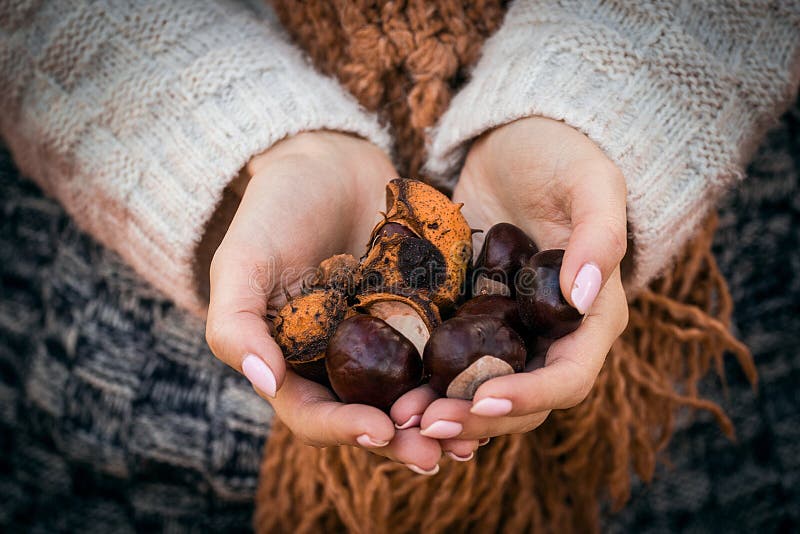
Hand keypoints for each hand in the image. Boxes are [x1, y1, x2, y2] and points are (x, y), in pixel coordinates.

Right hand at [206, 131, 474, 470]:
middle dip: (402, 440)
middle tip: (438, 455)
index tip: (379, 429)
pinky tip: (494, 383)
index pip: (313, 412)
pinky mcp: (426, 313)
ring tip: (472, 437)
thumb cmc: (276, 208)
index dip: (342, 428)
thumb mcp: (243, 260)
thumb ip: (237, 322)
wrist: (330, 161)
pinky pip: (447, 352)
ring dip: (440, 419)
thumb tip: (264, 382)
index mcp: (294, 360)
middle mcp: (341, 361)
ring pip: (414, 394)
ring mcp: (387, 339)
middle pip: (371, 416)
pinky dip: (466, 373)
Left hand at [419, 117, 629, 440]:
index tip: (483, 401)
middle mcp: (551, 336)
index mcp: (592, 317)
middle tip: (424, 425)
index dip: (529, 396)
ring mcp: (508, 331)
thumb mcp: (590, 182)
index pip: (568, 376)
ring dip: (444, 409)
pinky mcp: (470, 318)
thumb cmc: (563, 155)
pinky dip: (424, 380)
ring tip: (398, 418)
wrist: (516, 144)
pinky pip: (449, 360)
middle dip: (475, 417)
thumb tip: (584, 295)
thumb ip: (599, 235)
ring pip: (480, 390)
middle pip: (522, 400)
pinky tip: (389, 392)